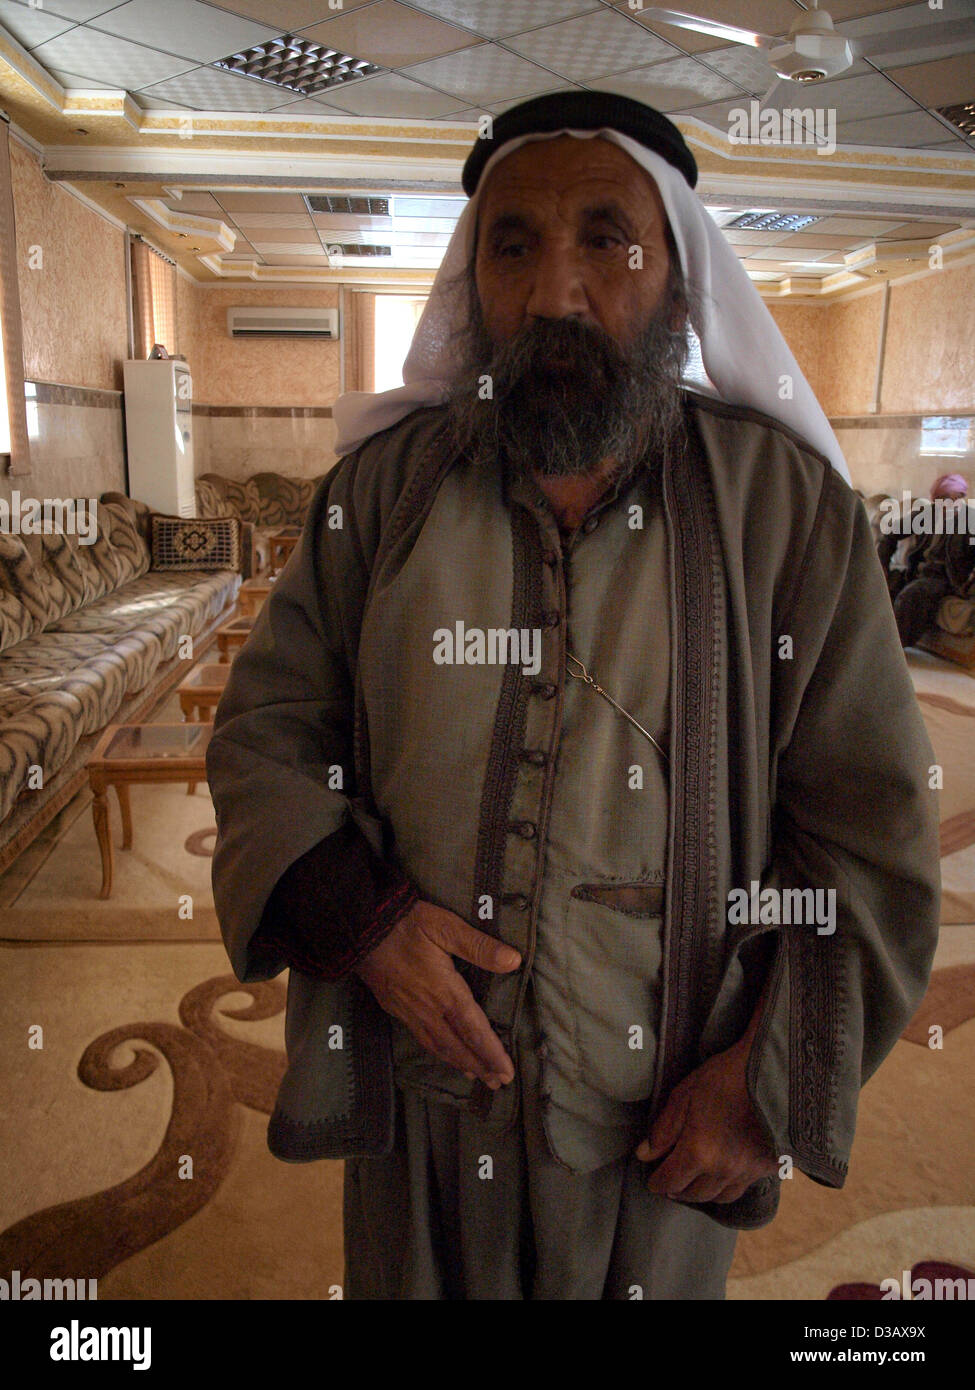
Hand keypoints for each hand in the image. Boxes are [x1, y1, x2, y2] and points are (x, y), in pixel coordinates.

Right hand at [354, 900, 520, 1089]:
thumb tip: (514, 961)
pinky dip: (438, 1053)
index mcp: (445, 991)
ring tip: (477, 1076)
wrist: (360, 930)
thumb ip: (480, 946)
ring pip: (439, 1047)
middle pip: (458, 1046)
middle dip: (480, 1066)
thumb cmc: (405, 925)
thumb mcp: (446, 926)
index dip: (492, 1053)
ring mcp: (409, 1012)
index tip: (507, 1071)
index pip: (474, 1030)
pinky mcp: (395, 1009)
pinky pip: (422, 1039)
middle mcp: (428, 1009)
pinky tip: (444, 1054)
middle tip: (498, 1083)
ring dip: (460, 1064)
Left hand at [635, 1041, 778, 1203]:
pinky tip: (720, 1176)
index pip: (670, 1182)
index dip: (657, 1183)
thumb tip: (644, 1155)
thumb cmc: (724, 1078)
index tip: (653, 1180)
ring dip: (701, 1193)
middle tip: (670, 1181)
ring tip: (693, 1182)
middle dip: (677, 1190)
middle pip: (693, 1195)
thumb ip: (664, 1129)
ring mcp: (746, 1172)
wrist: (773, 1073)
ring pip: (718, 1197)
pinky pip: (740, 1189)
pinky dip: (725, 1188)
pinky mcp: (766, 1169)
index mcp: (698, 1152)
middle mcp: (722, 1170)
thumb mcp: (685, 1096)